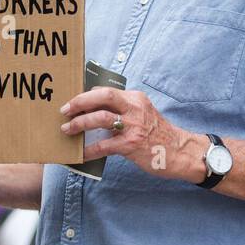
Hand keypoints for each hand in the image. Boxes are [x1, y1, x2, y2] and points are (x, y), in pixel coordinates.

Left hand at [59, 87, 204, 182]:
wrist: (180, 151)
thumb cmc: (158, 134)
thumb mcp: (143, 113)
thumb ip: (123, 110)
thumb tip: (94, 110)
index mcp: (136, 98)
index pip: (106, 91)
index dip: (86, 95)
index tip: (72, 102)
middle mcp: (135, 108)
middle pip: (102, 96)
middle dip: (79, 102)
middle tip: (65, 110)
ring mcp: (134, 126)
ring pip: (100, 118)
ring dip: (80, 123)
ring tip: (67, 129)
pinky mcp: (131, 144)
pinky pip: (104, 146)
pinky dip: (89, 149)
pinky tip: (80, 154)